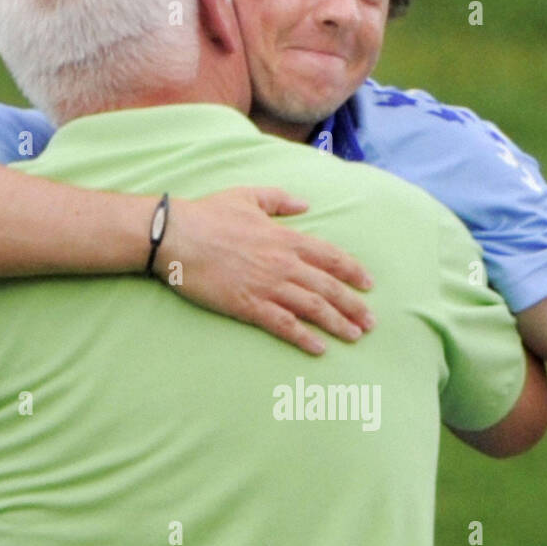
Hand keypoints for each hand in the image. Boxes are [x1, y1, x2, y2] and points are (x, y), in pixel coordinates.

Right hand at [153, 187, 374, 354]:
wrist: (176, 236)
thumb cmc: (208, 214)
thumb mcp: (247, 196)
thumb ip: (279, 199)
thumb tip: (305, 204)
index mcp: (285, 237)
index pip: (331, 257)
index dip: (353, 272)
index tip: (369, 285)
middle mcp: (283, 263)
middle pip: (329, 287)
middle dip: (354, 306)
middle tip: (370, 322)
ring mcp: (268, 285)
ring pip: (313, 308)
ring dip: (338, 324)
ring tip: (354, 336)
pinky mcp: (249, 306)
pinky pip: (285, 325)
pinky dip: (305, 338)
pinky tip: (319, 348)